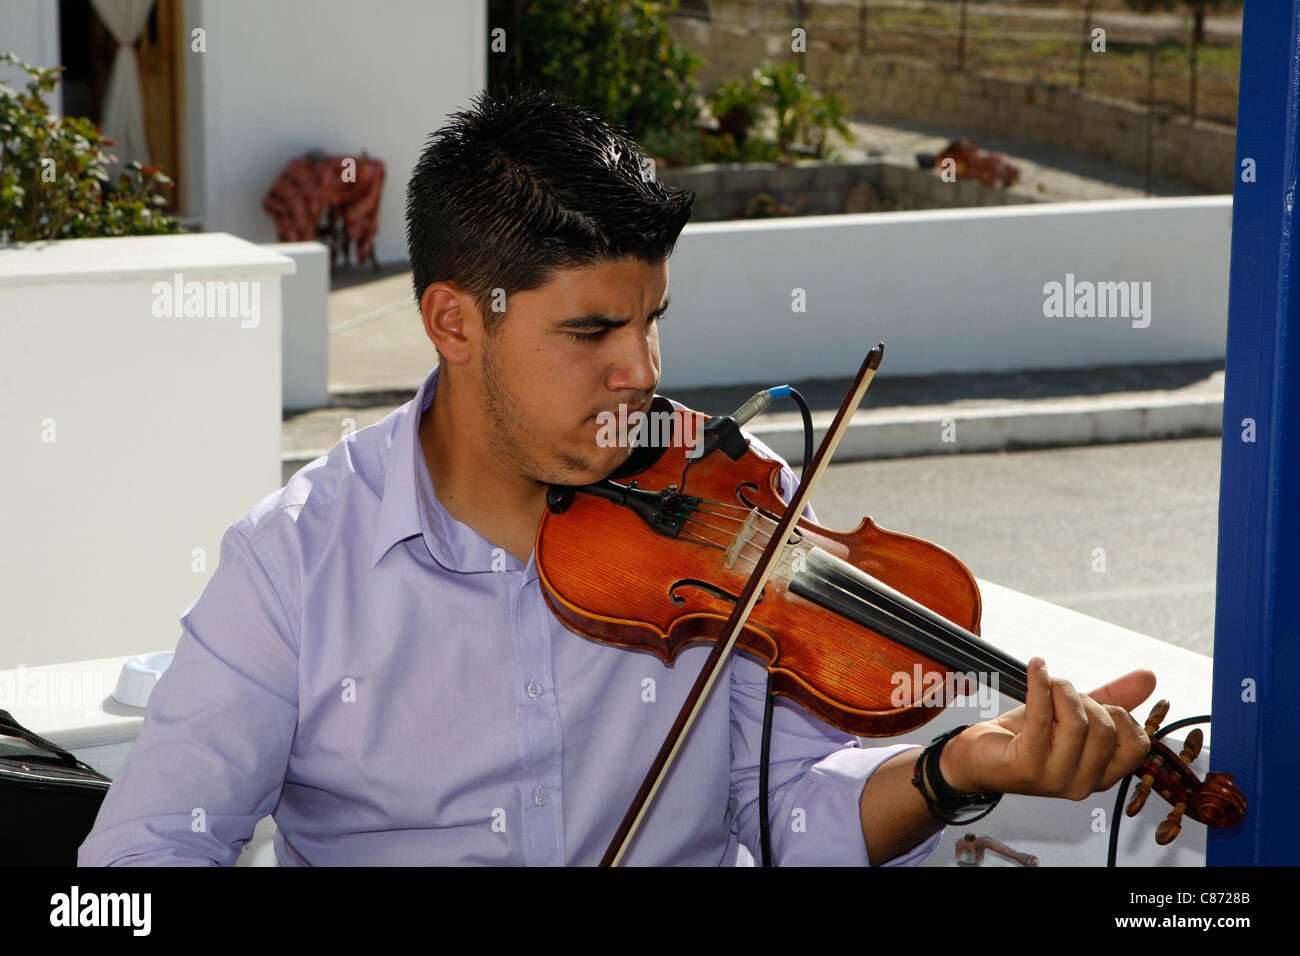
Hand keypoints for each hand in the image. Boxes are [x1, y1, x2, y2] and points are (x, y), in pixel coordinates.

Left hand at [938, 658, 1155, 798]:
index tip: (1095, 703)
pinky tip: (1036, 667)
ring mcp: (1055, 779)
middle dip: (1084, 699)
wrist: (975, 758)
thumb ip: (1112, 698)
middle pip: (1105, 729)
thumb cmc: (1025, 737)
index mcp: (1100, 776)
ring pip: (1078, 722)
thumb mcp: (1072, 714)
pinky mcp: (1027, 767)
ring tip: (1045, 684)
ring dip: (1061, 690)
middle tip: (1060, 693)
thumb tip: (1149, 676)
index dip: (1121, 715)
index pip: (1137, 747)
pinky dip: (1040, 684)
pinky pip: (1042, 716)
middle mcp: (1082, 785)